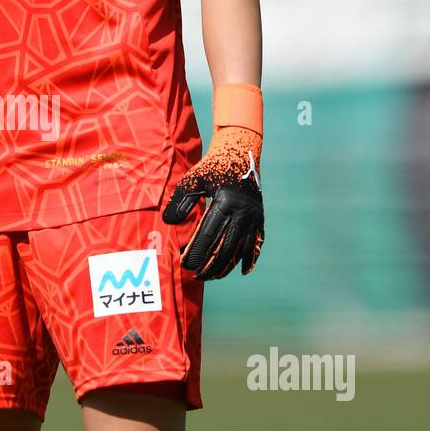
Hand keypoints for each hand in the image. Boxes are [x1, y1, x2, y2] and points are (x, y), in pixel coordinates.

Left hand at [163, 126, 263, 279]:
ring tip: (212, 276)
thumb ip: (180, 201)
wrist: (241, 154)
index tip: (185, 264)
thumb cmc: (212, 167)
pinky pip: (256, 244)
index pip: (209, 235)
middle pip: (226, 247)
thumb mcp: (193, 179)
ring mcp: (254, 217)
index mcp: (225, 202)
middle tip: (196, 275)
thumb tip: (169, 223)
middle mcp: (243, 211)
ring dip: (227, 266)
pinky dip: (249, 259)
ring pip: (241, 249)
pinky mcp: (260, 219)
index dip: (197, 252)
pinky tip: (240, 271)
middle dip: (210, 265)